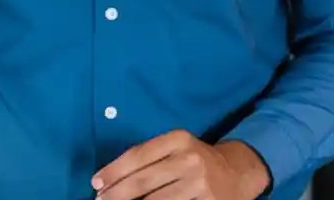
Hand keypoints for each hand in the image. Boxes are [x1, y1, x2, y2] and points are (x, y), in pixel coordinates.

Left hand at [92, 131, 268, 199]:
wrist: (238, 172)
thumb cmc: (196, 160)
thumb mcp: (176, 147)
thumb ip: (149, 158)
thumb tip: (111, 180)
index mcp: (178, 139)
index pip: (138, 156)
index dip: (114, 171)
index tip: (96, 183)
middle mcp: (189, 159)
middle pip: (143, 182)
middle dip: (116, 194)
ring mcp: (200, 184)